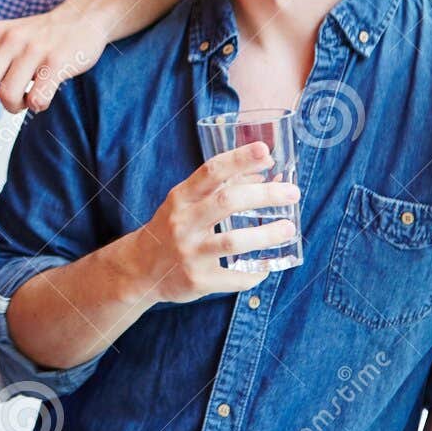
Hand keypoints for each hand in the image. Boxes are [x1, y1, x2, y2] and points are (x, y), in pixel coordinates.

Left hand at [0, 6, 107, 124]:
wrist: (83, 17)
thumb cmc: (40, 37)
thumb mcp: (7, 37)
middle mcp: (10, 39)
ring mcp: (34, 49)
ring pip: (8, 95)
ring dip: (13, 108)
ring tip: (22, 102)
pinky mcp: (57, 62)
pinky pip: (37, 98)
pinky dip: (36, 106)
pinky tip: (41, 97)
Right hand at [129, 141, 299, 303]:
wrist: (139, 269)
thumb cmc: (171, 229)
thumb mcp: (186, 203)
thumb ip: (220, 187)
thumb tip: (264, 173)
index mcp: (181, 198)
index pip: (210, 171)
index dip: (239, 158)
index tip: (265, 150)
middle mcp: (183, 222)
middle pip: (226, 202)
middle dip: (264, 196)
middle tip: (292, 193)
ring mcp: (189, 252)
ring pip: (232, 241)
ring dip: (265, 235)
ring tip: (288, 228)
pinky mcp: (197, 280)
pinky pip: (233, 278)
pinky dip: (255, 273)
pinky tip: (267, 267)